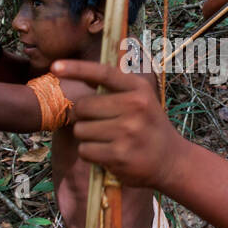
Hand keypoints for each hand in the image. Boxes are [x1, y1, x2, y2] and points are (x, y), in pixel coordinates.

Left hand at [50, 59, 182, 189]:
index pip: (103, 73)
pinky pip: (85, 150)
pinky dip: (91, 153)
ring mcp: (127, 132)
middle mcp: (135, 107)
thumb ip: (117, 88)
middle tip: (98, 123)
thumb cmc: (149, 126)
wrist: (171, 161)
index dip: (77, 69)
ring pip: (81, 130)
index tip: (55, 66)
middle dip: (83, 116)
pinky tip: (108, 153)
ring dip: (87, 137)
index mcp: (138, 89)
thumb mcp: (143, 99)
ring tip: (107, 139)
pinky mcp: (119, 155)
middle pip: (83, 107)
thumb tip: (81, 76)